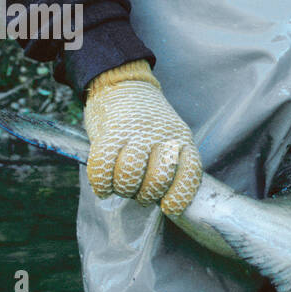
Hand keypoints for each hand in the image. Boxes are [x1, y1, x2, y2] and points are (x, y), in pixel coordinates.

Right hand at [82, 59, 202, 215]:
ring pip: (130, 175)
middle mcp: (161, 137)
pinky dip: (101, 184)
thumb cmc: (148, 124)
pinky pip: (103, 166)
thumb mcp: (171, 139)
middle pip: (158, 180)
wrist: (123, 84)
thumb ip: (172, 165)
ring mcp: (135, 134)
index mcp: (181, 140)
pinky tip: (103, 187)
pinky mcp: (109, 133)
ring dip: (124, 189)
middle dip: (146, 195)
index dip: (178, 196)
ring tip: (121, 186)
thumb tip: (165, 202)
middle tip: (139, 192)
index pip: (189, 173)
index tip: (167, 207)